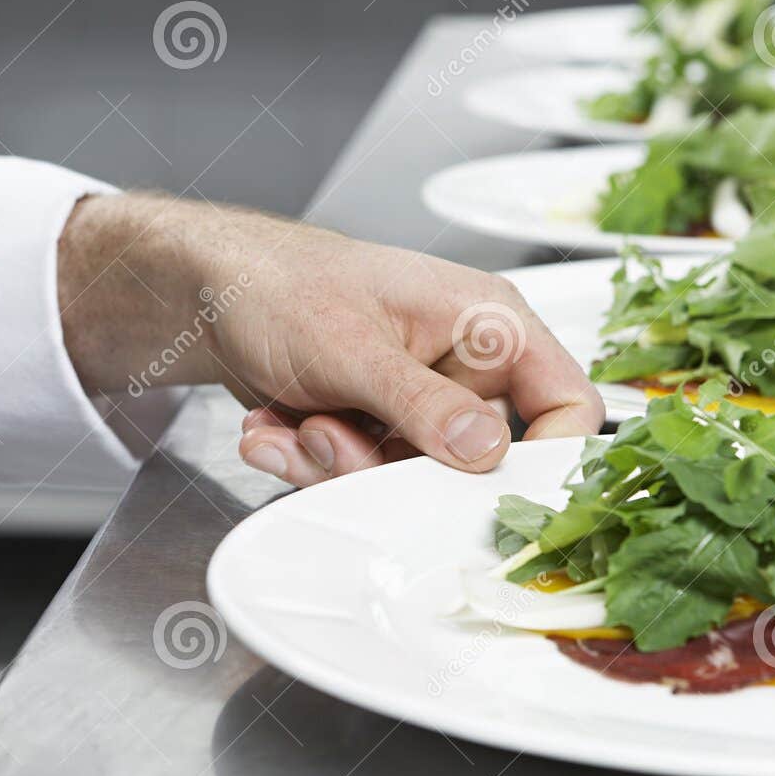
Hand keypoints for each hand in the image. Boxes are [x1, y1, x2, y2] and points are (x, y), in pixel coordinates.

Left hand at [58, 194, 603, 486]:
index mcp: (487, 324)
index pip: (568, 404)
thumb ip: (423, 403)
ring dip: (337, 466)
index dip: (548, 457)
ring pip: (411, 481)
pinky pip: (364, 479)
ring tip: (295, 421)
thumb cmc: (279, 284)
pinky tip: (275, 425)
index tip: (494, 491)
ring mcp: (419, 405)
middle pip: (477, 463)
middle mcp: (464, 367)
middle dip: (393, 466)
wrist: (206, 295)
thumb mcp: (351, 346)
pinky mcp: (377, 432)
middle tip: (334, 440)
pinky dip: (310, 465)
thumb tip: (487, 451)